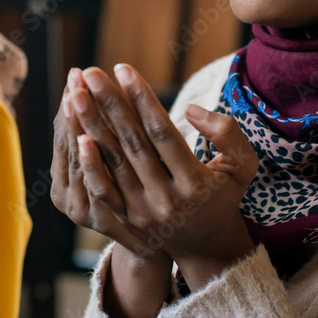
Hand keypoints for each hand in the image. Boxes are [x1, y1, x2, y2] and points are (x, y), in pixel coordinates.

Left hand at [72, 64, 258, 290]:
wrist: (208, 248)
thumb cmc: (224, 196)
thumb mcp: (242, 165)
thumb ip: (227, 133)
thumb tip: (190, 110)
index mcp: (195, 183)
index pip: (163, 132)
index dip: (141, 99)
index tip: (123, 68)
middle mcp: (167, 199)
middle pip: (132, 143)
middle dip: (109, 105)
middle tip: (90, 72)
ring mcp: (143, 213)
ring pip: (113, 163)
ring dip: (91, 126)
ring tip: (75, 94)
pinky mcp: (127, 221)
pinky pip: (103, 190)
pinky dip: (89, 165)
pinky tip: (76, 136)